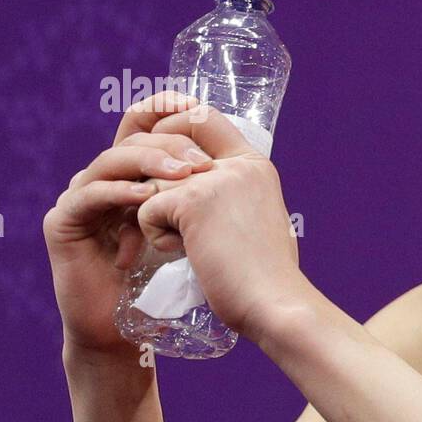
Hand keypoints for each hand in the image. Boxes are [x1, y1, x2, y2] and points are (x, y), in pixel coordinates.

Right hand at [44, 91, 215, 354]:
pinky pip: (89, 195)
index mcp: (136, 175)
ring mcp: (81, 197)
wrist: (131, 332)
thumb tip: (252, 161)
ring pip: (111, 161)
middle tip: (201, 164)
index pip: (145, 126)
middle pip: (132, 139)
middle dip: (170, 145)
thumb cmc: (171, 283)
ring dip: (149, 165)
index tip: (197, 110)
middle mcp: (106, 179)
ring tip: (183, 178)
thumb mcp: (198, 229)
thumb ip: (209, 195)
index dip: (165, 110)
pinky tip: (146, 200)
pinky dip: (119, 193)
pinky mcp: (61, 222)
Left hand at [132, 103, 307, 342]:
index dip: (176, 128)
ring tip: (189, 245)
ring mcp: (215, 180)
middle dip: (152, 172)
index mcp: (255, 166)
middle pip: (169, 141)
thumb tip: (195, 194)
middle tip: (158, 209)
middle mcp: (237, 164)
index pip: (205, 119)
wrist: (274, 303)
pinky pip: (146, 208)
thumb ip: (231, 196)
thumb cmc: (265, 277)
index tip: (164, 160)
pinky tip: (186, 255)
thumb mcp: (255, 221)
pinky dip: (157, 236)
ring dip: (159, 214)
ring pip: (154, 180)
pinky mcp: (192, 201)